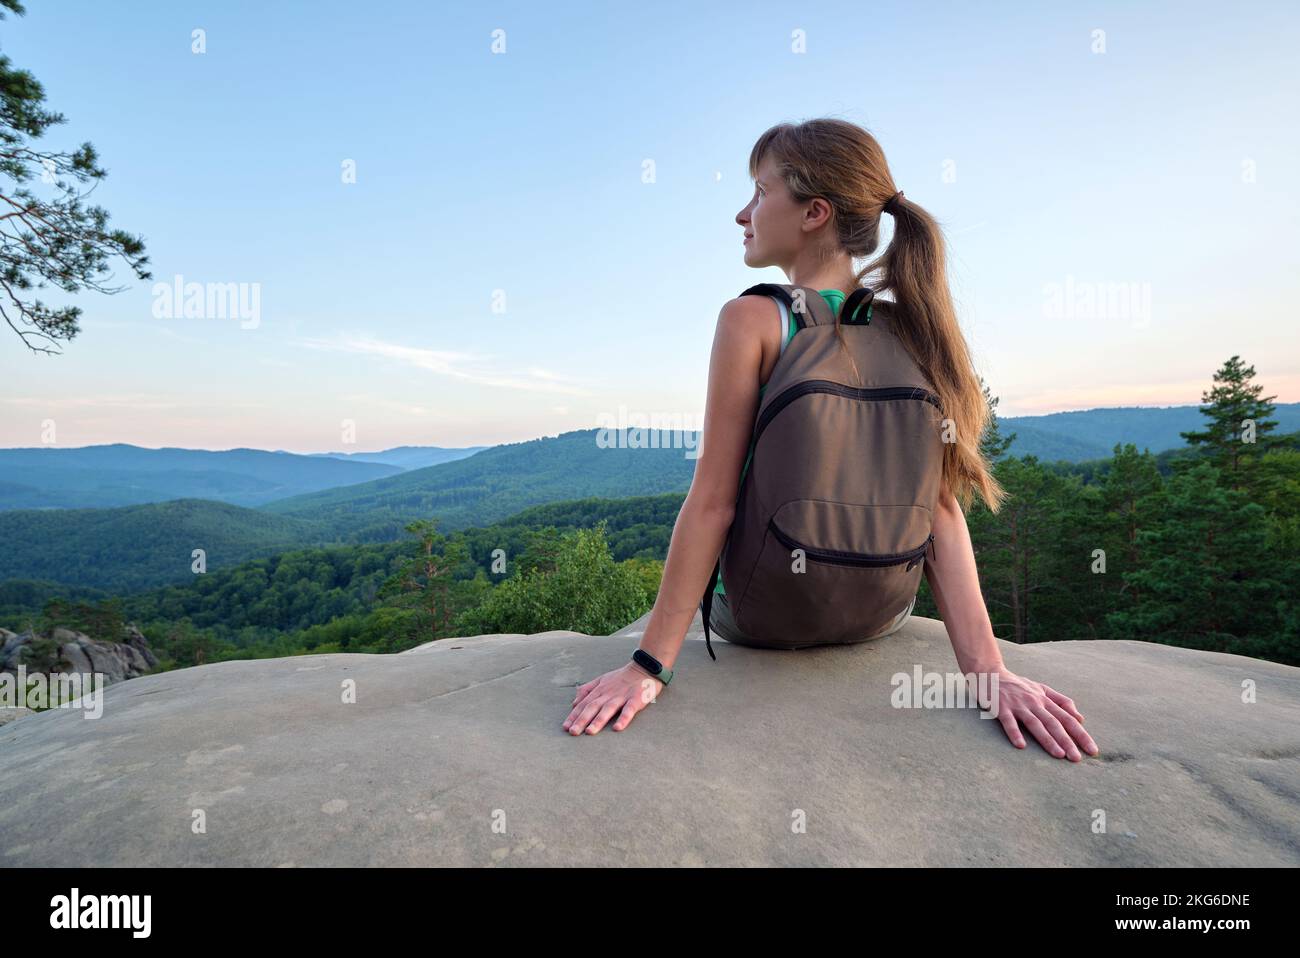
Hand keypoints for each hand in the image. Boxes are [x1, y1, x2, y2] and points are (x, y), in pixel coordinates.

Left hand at [563, 662, 662, 735]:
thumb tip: (573, 703)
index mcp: (599, 690)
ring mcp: (622, 696)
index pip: (583, 704)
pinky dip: (623, 718)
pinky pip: (629, 709)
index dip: (574, 716)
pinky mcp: (636, 699)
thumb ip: (586, 690)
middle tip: (573, 732)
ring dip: (598, 721)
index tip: (565, 727)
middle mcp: (608, 694)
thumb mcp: (601, 680)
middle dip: (581, 720)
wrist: (644, 668)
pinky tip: (617, 728)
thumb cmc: (621, 677)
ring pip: (608, 709)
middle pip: (592, 707)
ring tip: (590, 732)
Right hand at [982, 667, 1098, 760]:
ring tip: (1058, 755)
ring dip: (1047, 739)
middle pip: (1054, 723)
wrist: (990, 673)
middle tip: (1076, 758)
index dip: (1081, 734)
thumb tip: (1080, 718)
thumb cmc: (1018, 685)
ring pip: (1035, 723)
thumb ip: (1062, 701)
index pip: (1067, 718)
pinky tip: (1021, 745)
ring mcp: (1018, 705)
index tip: (1092, 750)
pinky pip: (1009, 722)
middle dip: (1067, 741)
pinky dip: (1015, 733)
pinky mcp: (1001, 707)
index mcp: (1045, 699)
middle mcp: (1034, 702)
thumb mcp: (1042, 689)